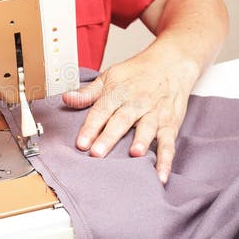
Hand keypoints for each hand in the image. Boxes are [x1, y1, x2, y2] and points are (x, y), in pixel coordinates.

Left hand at [61, 47, 198, 183]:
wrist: (171, 63)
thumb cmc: (138, 72)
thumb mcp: (110, 76)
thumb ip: (88, 93)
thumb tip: (67, 99)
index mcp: (118, 93)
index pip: (102, 110)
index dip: (91, 127)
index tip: (81, 142)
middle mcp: (136, 103)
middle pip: (121, 121)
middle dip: (109, 137)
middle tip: (97, 153)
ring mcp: (154, 114)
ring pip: (147, 129)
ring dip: (141, 142)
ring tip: (134, 155)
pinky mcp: (170, 124)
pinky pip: (168, 143)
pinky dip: (166, 160)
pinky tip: (161, 175)